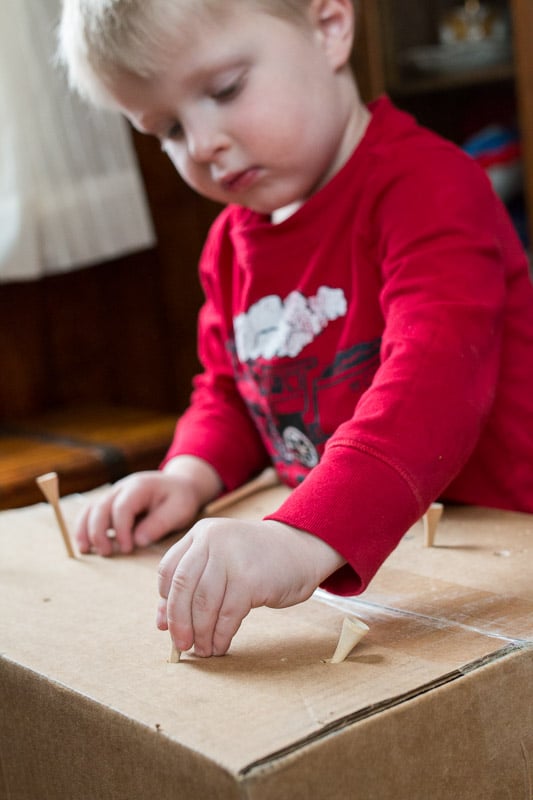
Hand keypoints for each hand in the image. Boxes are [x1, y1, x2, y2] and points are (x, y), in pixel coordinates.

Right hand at [75, 457, 221, 555]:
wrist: (179, 485)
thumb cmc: (180, 498)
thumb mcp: (179, 509)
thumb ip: (160, 523)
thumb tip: (138, 540)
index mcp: (140, 487)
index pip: (122, 507)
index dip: (121, 529)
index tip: (127, 548)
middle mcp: (122, 488)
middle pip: (101, 507)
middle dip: (99, 531)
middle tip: (107, 553)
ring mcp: (114, 495)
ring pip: (91, 509)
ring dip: (85, 529)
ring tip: (86, 550)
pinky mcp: (110, 504)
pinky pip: (90, 513)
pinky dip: (84, 527)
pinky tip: (85, 545)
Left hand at [157, 518, 344, 656]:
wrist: (301, 549)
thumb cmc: (257, 559)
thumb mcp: (221, 561)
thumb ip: (192, 583)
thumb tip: (162, 621)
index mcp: (201, 533)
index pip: (169, 569)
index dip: (165, 600)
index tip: (167, 624)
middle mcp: (213, 540)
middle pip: (182, 588)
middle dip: (179, 622)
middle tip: (181, 645)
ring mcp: (232, 557)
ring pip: (204, 604)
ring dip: (201, 633)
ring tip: (203, 650)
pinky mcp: (251, 578)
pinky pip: (228, 614)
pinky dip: (221, 635)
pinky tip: (221, 645)